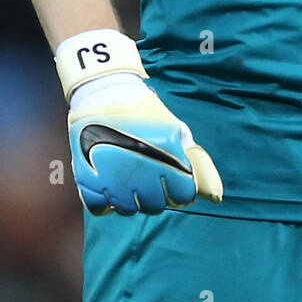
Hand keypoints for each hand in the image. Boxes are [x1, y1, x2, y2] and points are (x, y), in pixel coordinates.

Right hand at [67, 73, 222, 215]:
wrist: (104, 92)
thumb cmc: (146, 113)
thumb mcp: (177, 130)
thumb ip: (197, 163)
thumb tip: (215, 197)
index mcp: (168, 158)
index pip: (183, 196)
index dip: (179, 190)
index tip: (172, 180)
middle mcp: (142, 172)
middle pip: (156, 206)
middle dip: (156, 195)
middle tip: (147, 177)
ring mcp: (113, 178)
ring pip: (128, 209)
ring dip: (131, 199)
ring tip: (128, 179)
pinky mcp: (87, 179)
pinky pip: (101, 209)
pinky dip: (106, 202)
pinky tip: (110, 186)